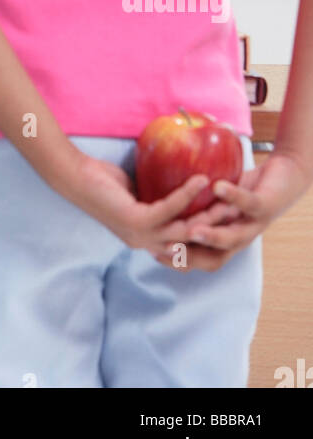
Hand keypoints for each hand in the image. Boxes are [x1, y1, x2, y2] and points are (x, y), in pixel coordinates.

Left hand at [67, 152, 223, 268]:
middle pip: (193, 242)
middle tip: (239, 207)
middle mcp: (147, 244)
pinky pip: (169, 210)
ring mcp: (141, 235)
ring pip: (185, 230)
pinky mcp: (136, 221)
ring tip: (226, 194)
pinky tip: (201, 181)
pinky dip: (187, 195)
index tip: (234, 217)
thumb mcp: (140, 193)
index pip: (189, 245)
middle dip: (218, 226)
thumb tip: (186, 185)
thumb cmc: (105, 183)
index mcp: (149, 240)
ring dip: (208, 212)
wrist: (76, 178)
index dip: (212, 235)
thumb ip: (161, 198)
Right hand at [158, 150, 311, 268]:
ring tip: (192, 228)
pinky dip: (233, 197)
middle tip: (166, 247)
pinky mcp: (265, 207)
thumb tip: (156, 196)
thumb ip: (195, 206)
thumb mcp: (216, 201)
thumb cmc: (245, 189)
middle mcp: (240, 239)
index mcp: (226, 241)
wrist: (284, 177)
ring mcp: (254, 225)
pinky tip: (217, 187)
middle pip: (214, 258)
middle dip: (190, 256)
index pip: (200, 260)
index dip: (179, 261)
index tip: (154, 252)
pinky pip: (248, 204)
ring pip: (232, 237)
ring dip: (212, 235)